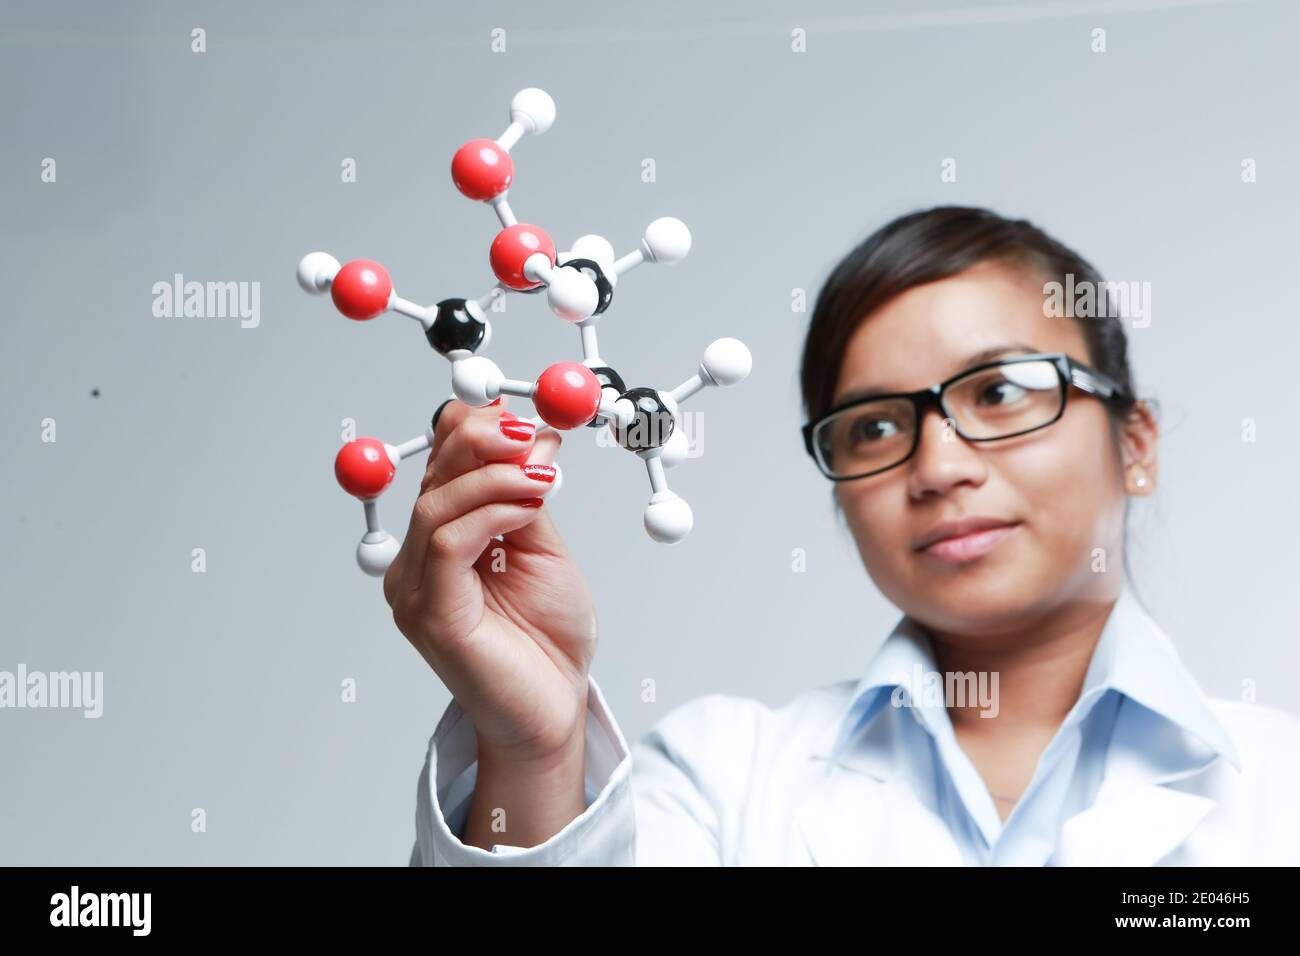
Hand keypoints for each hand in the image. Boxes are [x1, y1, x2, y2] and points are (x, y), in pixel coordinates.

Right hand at [384, 397, 596, 765]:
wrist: (554, 710)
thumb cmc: (547, 639)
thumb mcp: (544, 549)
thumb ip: (529, 495)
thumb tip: (536, 435)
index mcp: (438, 542)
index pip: (440, 467)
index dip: (472, 428)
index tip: (520, 410)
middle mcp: (416, 561)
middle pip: (433, 476)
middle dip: (484, 441)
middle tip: (530, 429)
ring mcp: (414, 588)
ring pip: (437, 504)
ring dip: (496, 476)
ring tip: (545, 474)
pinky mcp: (427, 613)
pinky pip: (448, 542)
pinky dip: (492, 511)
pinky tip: (532, 504)